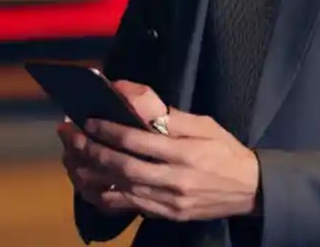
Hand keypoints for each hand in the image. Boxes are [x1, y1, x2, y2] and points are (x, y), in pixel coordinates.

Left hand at [84, 105, 260, 222]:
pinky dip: (105, 197)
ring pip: (120, 190)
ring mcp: (169, 201)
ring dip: (91, 175)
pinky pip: (129, 207)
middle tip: (69, 136)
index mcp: (185, 152)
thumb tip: (138, 105)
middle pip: (123, 166)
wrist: (250, 189)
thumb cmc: (225, 150)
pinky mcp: (167, 214)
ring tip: (71, 160)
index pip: (139, 141)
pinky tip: (91, 185)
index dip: (110, 130)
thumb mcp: (206, 125)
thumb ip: (173, 117)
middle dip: (91, 150)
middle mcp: (174, 179)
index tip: (89, 120)